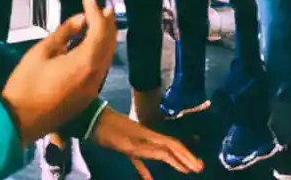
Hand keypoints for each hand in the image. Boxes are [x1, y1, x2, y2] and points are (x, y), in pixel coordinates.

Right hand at [1, 0, 116, 143]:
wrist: (20, 121)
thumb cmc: (26, 84)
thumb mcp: (41, 52)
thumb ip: (64, 33)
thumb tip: (81, 19)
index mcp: (84, 63)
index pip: (98, 31)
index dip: (95, 12)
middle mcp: (95, 75)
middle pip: (109, 44)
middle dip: (107, 23)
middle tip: (103, 7)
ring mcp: (93, 88)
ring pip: (107, 57)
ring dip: (106, 38)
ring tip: (101, 21)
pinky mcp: (88, 96)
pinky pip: (100, 68)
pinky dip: (100, 52)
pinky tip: (93, 44)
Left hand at [89, 111, 204, 176]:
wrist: (91, 119)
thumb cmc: (109, 131)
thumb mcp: (128, 143)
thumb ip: (147, 149)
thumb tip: (167, 154)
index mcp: (149, 137)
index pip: (173, 147)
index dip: (186, 157)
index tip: (197, 167)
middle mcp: (148, 138)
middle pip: (171, 149)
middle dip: (185, 158)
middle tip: (199, 168)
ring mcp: (138, 142)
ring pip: (160, 154)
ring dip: (173, 162)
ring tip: (184, 171)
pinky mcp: (127, 147)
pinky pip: (142, 160)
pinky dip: (148, 170)